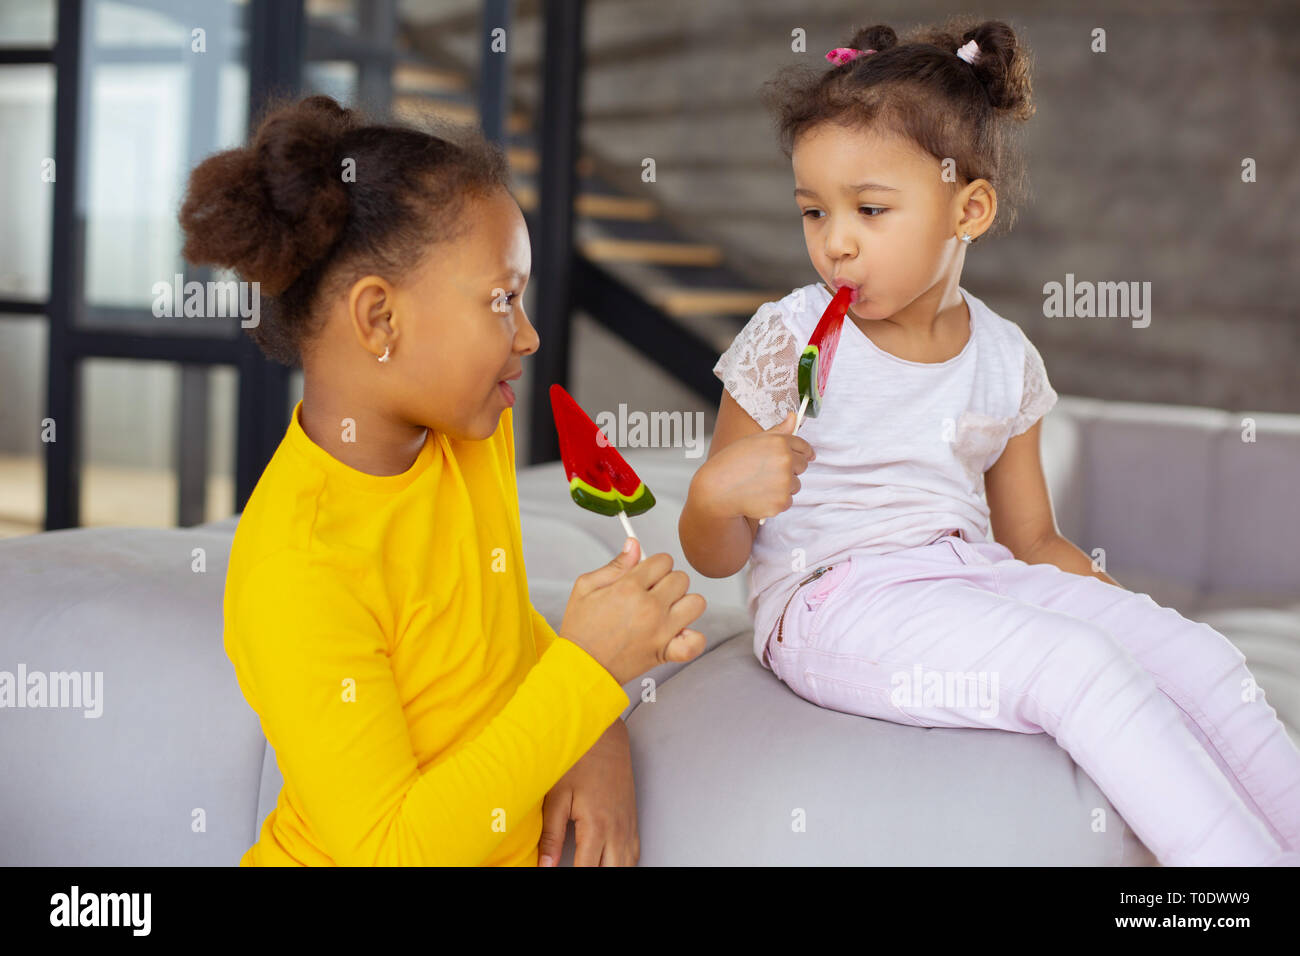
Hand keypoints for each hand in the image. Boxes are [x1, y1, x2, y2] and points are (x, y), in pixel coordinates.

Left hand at [538, 719, 638, 865]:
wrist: (605, 737)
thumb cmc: (579, 761)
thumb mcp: (557, 798)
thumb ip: (551, 836)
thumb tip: (545, 866)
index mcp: (596, 827)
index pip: (586, 872)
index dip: (570, 877)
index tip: (556, 872)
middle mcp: (617, 831)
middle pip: (611, 872)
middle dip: (592, 874)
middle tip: (576, 866)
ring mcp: (628, 827)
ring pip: (626, 867)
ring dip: (610, 869)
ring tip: (590, 864)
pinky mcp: (632, 821)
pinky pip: (634, 854)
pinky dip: (623, 864)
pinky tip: (610, 862)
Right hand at [559, 538, 706, 684]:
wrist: (580, 667)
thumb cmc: (581, 628)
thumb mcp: (586, 587)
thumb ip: (615, 565)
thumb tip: (634, 544)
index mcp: (629, 588)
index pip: (663, 560)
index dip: (654, 565)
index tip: (646, 575)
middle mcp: (650, 607)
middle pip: (681, 578)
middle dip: (668, 581)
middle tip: (652, 593)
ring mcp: (661, 631)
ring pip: (696, 603)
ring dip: (684, 604)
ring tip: (666, 611)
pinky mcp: (666, 652)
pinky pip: (696, 642)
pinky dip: (692, 638)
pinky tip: (677, 633)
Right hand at [696, 410, 814, 520]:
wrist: (717, 490)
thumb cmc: (731, 463)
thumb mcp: (753, 441)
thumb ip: (778, 431)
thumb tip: (794, 417)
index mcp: (779, 442)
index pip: (803, 446)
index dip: (805, 452)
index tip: (807, 456)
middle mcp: (786, 461)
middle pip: (802, 466)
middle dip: (791, 469)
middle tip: (768, 472)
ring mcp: (785, 483)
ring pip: (796, 485)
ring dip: (784, 487)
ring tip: (761, 485)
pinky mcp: (782, 502)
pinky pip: (788, 501)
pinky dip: (777, 501)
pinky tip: (760, 496)